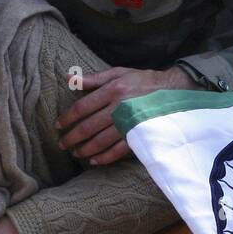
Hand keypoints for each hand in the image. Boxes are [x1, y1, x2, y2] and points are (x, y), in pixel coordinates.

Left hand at [56, 66, 200, 165]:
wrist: (174, 90)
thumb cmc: (143, 80)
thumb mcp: (119, 73)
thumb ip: (94, 78)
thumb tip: (70, 79)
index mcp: (112, 90)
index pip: (83, 107)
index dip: (68, 117)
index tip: (58, 125)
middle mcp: (119, 107)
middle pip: (89, 126)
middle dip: (73, 137)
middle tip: (62, 144)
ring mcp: (129, 123)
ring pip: (101, 140)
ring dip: (85, 149)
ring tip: (75, 153)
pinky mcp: (139, 135)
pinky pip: (118, 150)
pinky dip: (105, 157)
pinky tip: (94, 161)